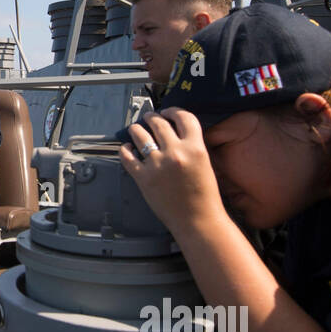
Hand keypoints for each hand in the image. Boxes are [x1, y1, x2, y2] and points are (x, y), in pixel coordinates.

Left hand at [117, 109, 226, 236]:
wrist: (198, 220)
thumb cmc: (204, 197)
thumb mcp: (205, 163)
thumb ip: (192, 145)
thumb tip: (175, 132)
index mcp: (195, 148)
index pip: (183, 117)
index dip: (173, 110)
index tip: (167, 111)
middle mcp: (175, 152)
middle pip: (158, 122)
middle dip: (151, 117)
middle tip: (149, 118)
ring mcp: (157, 164)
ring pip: (139, 134)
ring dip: (136, 129)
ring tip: (136, 129)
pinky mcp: (143, 177)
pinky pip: (127, 156)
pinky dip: (126, 149)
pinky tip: (128, 148)